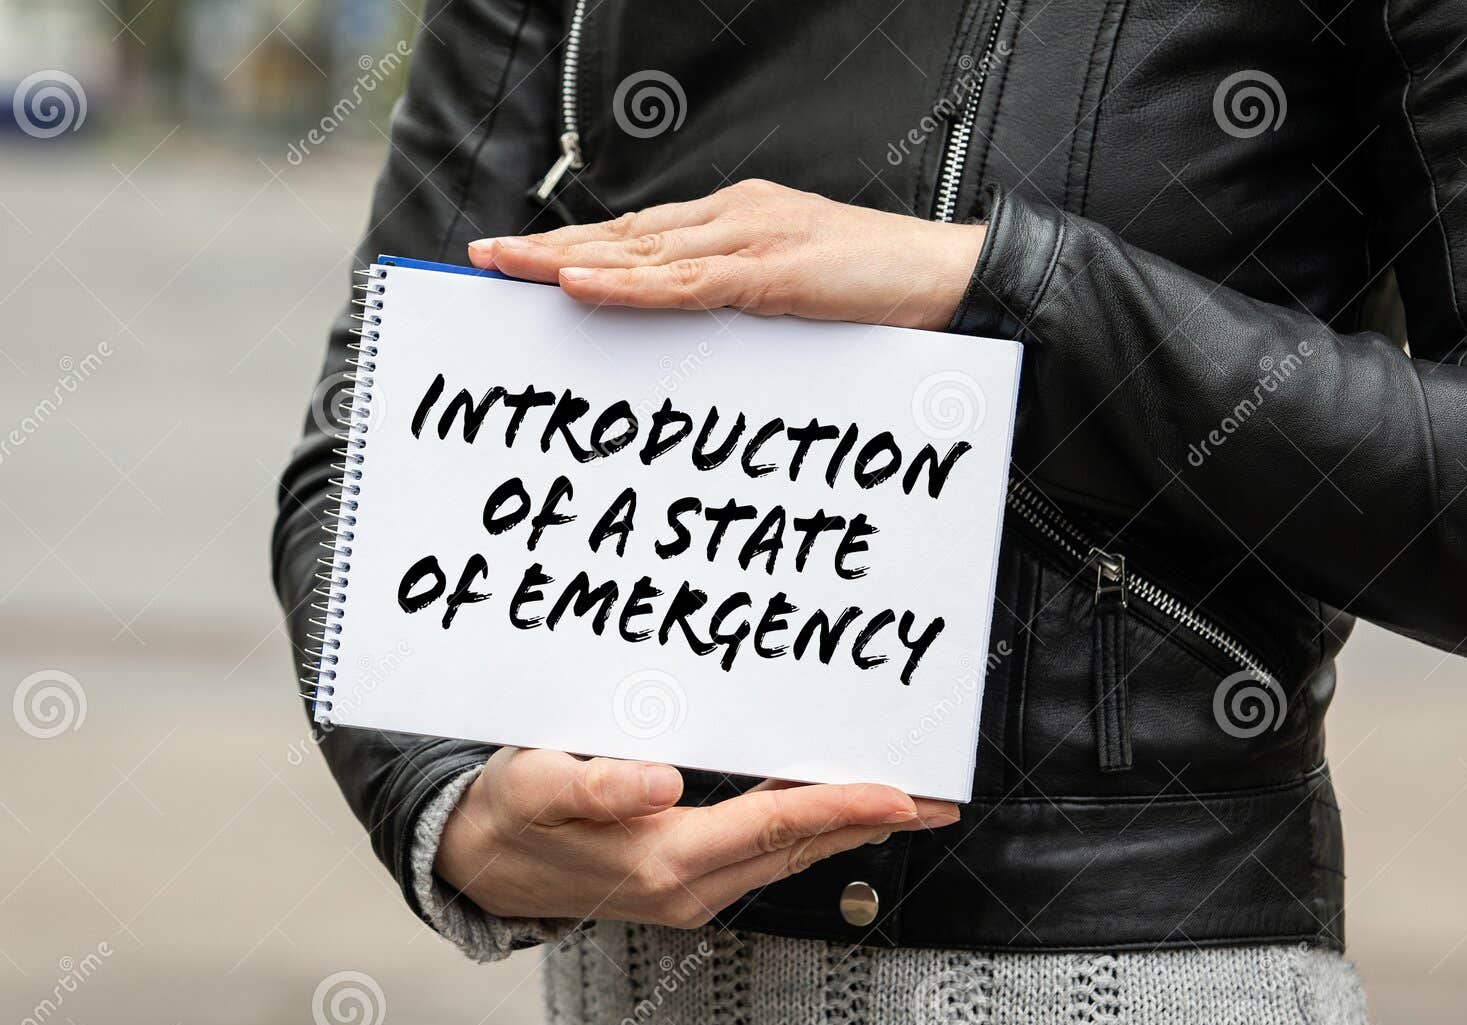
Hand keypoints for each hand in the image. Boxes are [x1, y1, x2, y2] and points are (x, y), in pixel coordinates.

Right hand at [434, 747, 959, 927]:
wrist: (479, 862)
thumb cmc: (511, 816)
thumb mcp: (536, 786)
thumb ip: (597, 785)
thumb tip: (660, 783)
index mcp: (662, 859)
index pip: (774, 826)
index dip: (842, 807)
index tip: (899, 794)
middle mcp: (689, 886)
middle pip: (800, 845)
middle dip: (871, 820)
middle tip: (937, 795)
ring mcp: (692, 890)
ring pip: (789, 853)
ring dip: (847, 826)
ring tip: (901, 800)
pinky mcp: (688, 881)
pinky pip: (766, 853)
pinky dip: (808, 828)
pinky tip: (828, 809)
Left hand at [466, 179, 986, 330]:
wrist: (950, 281)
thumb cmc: (880, 293)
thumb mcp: (794, 295)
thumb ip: (742, 303)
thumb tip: (696, 333)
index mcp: (740, 221)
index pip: (642, 236)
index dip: (580, 247)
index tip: (524, 261)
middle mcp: (736, 218)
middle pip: (625, 235)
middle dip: (551, 248)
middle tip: (484, 259)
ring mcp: (752, 239)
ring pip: (641, 252)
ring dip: (568, 260)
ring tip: (506, 267)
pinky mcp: (771, 270)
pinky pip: (684, 282)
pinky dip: (627, 284)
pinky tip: (578, 283)